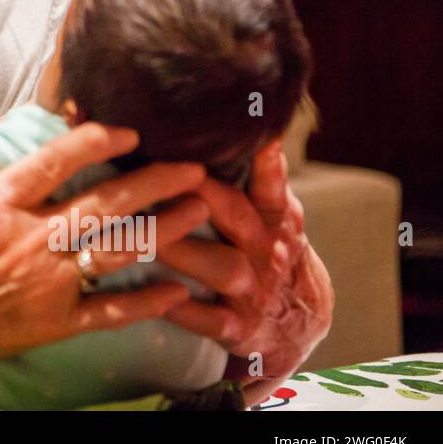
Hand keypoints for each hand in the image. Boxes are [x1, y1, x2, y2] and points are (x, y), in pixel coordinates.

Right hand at [0, 123, 209, 408]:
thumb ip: (2, 189)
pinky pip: (112, 309)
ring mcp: (44, 283)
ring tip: (196, 211)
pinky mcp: (54, 323)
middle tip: (192, 169)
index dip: (96, 142)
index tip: (129, 131)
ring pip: (118, 249)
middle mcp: (25, 239)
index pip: (54, 161)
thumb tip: (41, 160)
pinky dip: (147, 300)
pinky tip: (177, 289)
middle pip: (103, 203)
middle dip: (154, 182)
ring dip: (164, 229)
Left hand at [157, 140, 333, 405]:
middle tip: (164, 173)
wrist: (298, 320)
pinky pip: (207, 318)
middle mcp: (267, 249)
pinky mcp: (239, 326)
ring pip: (221, 266)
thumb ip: (256, 173)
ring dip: (182, 249)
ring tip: (144, 231)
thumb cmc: (268, 248)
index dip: (263, 159)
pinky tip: (147, 293)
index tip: (250, 132)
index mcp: (274, 217)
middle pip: (237, 215)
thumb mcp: (274, 212)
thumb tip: (231, 116)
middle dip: (201, 193)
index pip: (271, 183)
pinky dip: (179, 307)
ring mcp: (254, 289)